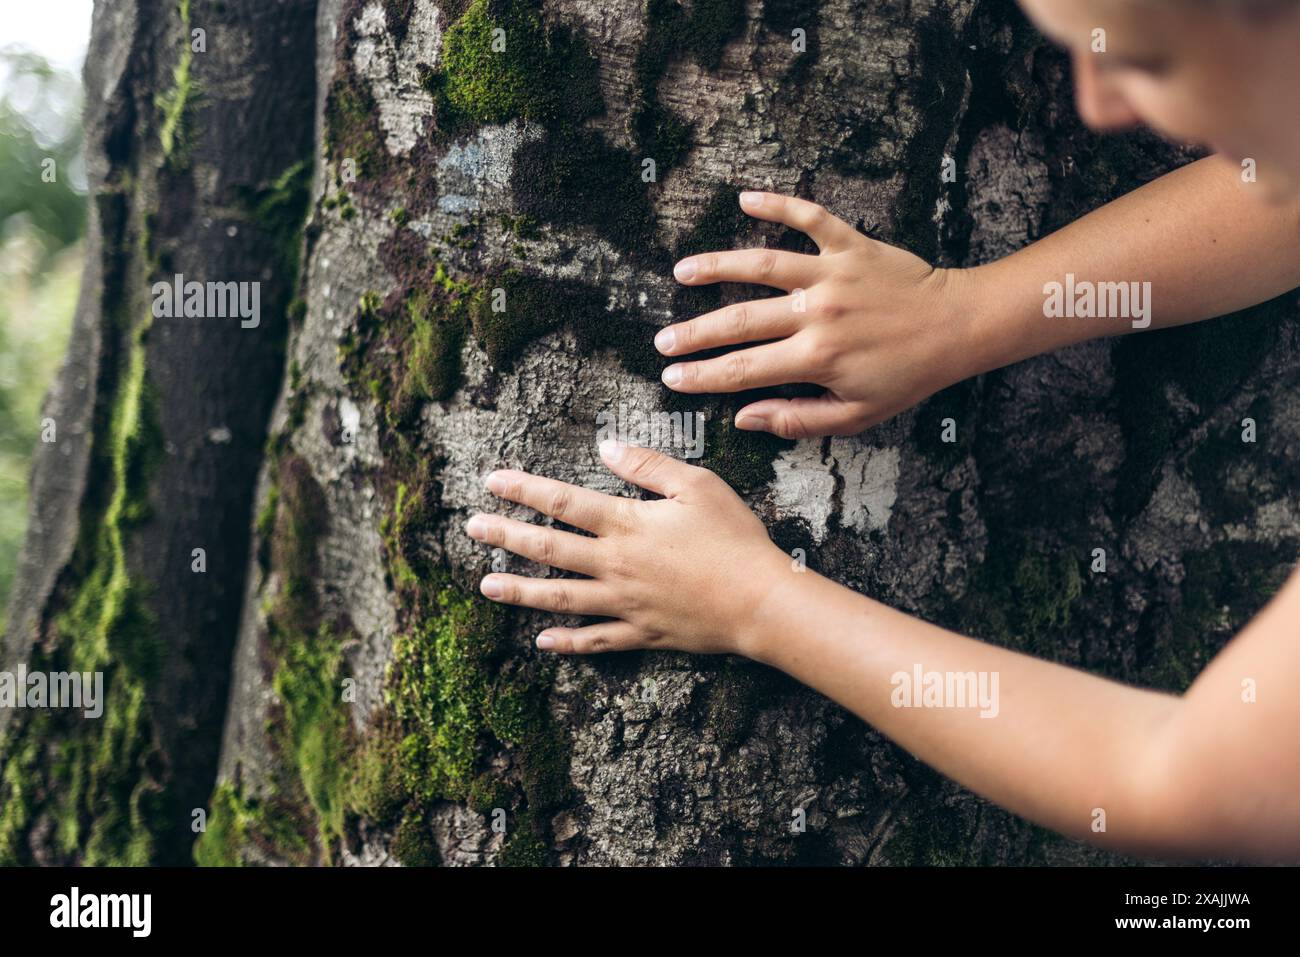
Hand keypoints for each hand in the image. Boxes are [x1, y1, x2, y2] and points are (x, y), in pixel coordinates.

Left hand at [465, 441, 788, 655]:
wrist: (761, 601)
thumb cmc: (735, 538)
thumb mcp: (698, 485)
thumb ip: (648, 466)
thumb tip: (606, 447)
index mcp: (627, 525)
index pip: (563, 503)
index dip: (524, 489)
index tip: (493, 480)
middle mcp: (616, 565)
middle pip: (549, 549)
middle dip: (506, 536)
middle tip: (472, 527)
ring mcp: (625, 604)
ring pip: (559, 598)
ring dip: (519, 590)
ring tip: (486, 585)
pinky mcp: (642, 634)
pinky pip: (596, 641)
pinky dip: (568, 643)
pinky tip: (543, 641)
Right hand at [658, 191, 979, 437]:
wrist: (957, 327)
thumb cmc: (908, 376)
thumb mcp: (857, 415)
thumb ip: (797, 419)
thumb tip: (744, 418)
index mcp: (817, 358)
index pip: (744, 369)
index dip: (703, 376)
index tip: (672, 378)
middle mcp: (818, 313)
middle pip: (740, 321)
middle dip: (695, 333)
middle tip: (663, 340)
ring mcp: (832, 274)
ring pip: (762, 265)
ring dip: (717, 267)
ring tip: (682, 272)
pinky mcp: (850, 244)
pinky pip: (809, 218)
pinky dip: (777, 205)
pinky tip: (745, 200)